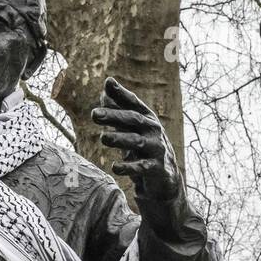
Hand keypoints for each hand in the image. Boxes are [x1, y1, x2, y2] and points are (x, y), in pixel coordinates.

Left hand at [91, 77, 181, 202]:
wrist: (165, 177)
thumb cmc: (145, 149)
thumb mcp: (133, 130)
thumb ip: (119, 112)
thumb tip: (104, 92)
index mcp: (147, 119)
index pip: (134, 103)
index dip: (121, 93)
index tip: (108, 83)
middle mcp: (153, 131)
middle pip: (133, 120)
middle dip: (114, 116)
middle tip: (94, 114)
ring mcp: (156, 149)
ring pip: (136, 142)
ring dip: (119, 139)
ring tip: (103, 137)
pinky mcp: (156, 168)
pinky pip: (141, 167)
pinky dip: (128, 167)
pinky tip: (115, 167)